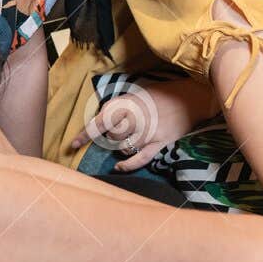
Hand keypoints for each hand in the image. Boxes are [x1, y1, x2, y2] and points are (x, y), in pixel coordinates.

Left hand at [71, 79, 212, 169]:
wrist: (190, 98)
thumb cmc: (160, 95)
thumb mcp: (134, 94)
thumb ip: (117, 108)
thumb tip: (100, 123)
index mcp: (127, 104)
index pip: (100, 122)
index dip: (85, 135)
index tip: (73, 145)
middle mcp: (136, 118)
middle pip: (111, 137)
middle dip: (111, 138)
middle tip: (119, 132)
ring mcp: (148, 132)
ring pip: (123, 148)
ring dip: (121, 148)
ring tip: (128, 140)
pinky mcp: (159, 143)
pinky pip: (139, 159)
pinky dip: (127, 165)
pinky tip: (119, 167)